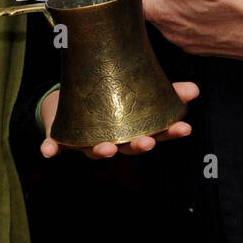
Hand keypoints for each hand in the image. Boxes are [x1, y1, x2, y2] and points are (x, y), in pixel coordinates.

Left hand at [38, 82, 198, 158]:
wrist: (70, 102)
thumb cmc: (109, 99)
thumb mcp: (136, 92)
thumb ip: (165, 92)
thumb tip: (194, 90)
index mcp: (130, 130)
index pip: (155, 134)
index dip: (170, 133)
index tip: (185, 128)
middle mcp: (110, 139)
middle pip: (126, 147)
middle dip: (137, 146)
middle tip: (147, 142)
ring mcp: (84, 140)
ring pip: (93, 150)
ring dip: (100, 150)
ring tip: (107, 148)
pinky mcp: (61, 136)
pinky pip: (55, 144)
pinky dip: (51, 149)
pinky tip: (48, 152)